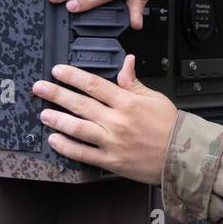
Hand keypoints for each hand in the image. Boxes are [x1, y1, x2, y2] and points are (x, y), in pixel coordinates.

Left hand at [32, 55, 177, 183]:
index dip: (73, 76)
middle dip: (56, 94)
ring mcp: (113, 142)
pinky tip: (55, 140)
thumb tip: (126, 62)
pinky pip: (84, 153)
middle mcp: (117, 121)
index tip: (58, 71)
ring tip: (43, 113)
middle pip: (80, 104)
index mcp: (128, 102)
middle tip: (39, 88)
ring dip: (57, 120)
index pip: (94, 84)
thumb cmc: (171, 128)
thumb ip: (134, 82)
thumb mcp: (155, 98)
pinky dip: (67, 147)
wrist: (183, 156)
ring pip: (78, 128)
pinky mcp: (111, 161)